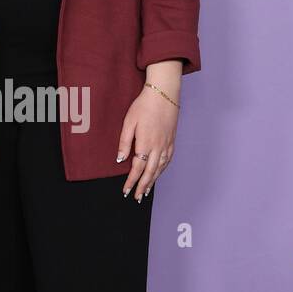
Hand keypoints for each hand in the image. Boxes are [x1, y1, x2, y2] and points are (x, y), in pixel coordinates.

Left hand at [117, 83, 179, 200]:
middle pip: (150, 172)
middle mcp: (158, 147)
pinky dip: (162, 170)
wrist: (164, 93)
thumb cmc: (144, 106)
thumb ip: (124, 142)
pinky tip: (158, 174)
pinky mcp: (172, 140)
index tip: (126, 191)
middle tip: (136, 197)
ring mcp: (167, 144)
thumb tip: (120, 160)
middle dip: (142, 186)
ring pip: (160, 168)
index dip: (131, 181)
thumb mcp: (129, 122)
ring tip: (146, 191)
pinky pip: (167, 160)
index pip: (137, 168)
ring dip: (153, 181)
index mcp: (145, 143)